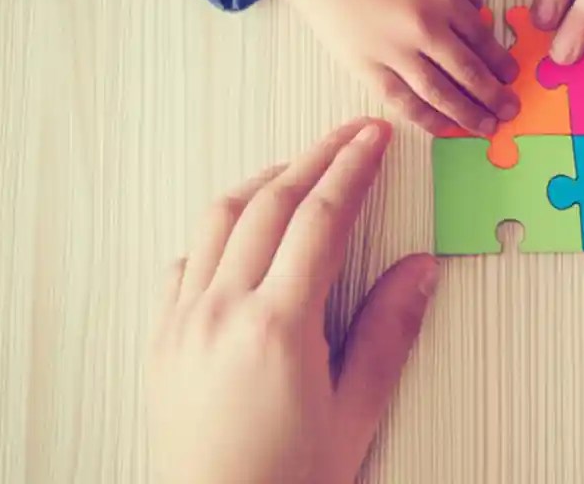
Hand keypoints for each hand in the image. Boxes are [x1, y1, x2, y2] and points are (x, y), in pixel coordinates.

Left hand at [149, 119, 438, 483]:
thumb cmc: (287, 481)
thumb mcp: (355, 412)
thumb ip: (388, 334)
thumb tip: (420, 270)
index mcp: (277, 327)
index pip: (321, 219)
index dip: (353, 169)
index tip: (374, 139)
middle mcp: (222, 311)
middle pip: (272, 203)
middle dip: (316, 157)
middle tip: (351, 134)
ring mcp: (185, 321)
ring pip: (220, 220)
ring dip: (265, 183)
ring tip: (301, 169)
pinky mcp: (163, 339)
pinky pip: (186, 261)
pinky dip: (220, 231)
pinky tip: (242, 234)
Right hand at [278, 0, 519, 135]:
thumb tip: (484, 23)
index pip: (482, 40)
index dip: (501, 63)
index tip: (512, 77)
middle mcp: (423, 27)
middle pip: (468, 71)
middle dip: (494, 96)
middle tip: (510, 111)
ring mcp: (395, 52)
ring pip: (440, 94)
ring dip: (468, 115)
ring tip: (487, 128)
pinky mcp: (370, 71)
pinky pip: (405, 102)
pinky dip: (428, 119)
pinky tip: (447, 128)